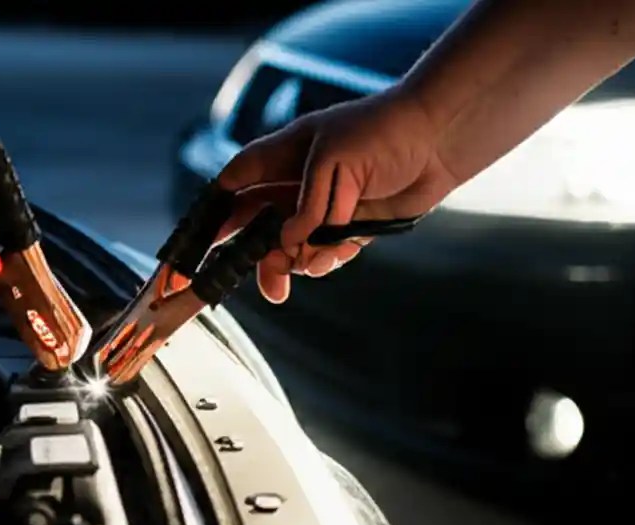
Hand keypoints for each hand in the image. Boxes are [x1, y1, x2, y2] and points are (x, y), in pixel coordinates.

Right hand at [216, 87, 458, 302]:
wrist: (438, 140)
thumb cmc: (381, 132)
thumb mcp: (331, 161)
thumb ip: (306, 207)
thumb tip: (290, 245)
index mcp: (280, 156)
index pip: (232, 186)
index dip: (212, 216)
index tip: (197, 246)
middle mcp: (293, 185)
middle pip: (254, 229)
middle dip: (253, 258)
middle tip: (263, 282)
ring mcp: (319, 208)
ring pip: (287, 250)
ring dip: (296, 263)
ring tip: (317, 261)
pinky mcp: (345, 227)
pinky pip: (321, 255)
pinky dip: (325, 261)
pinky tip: (340, 254)